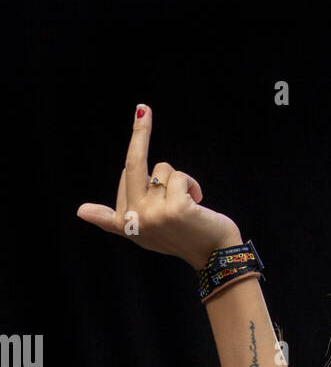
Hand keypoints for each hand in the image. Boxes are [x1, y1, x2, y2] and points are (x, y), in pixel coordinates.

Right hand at [77, 103, 241, 269]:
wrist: (214, 256)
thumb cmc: (180, 238)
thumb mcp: (142, 232)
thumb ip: (112, 221)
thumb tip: (80, 210)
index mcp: (124, 224)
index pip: (123, 178)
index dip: (135, 141)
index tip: (139, 110)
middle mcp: (134, 220)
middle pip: (133, 164)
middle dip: (140, 132)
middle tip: (143, 110)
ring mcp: (152, 215)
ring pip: (162, 170)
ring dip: (179, 182)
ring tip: (187, 206)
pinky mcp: (174, 210)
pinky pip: (179, 176)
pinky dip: (192, 185)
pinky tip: (196, 205)